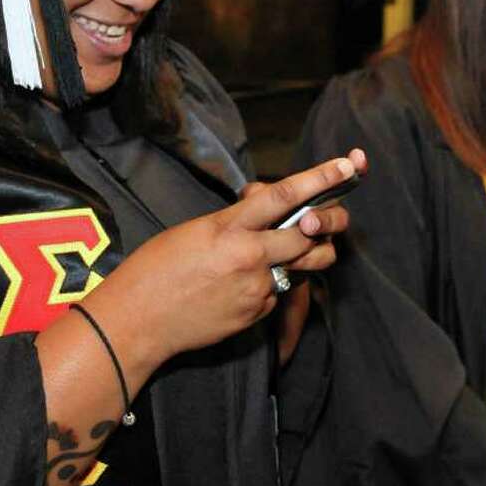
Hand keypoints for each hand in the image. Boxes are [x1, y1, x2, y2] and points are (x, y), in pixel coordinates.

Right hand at [107, 149, 365, 365]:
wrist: (137, 321)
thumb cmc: (157, 268)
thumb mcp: (196, 229)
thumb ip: (238, 218)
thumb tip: (265, 206)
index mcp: (229, 227)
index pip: (285, 196)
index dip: (321, 177)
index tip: (348, 164)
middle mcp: (249, 256)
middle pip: (311, 235)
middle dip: (330, 222)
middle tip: (331, 216)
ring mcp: (256, 288)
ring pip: (304, 266)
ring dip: (307, 254)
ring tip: (290, 249)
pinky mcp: (257, 314)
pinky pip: (278, 293)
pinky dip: (271, 285)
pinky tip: (241, 286)